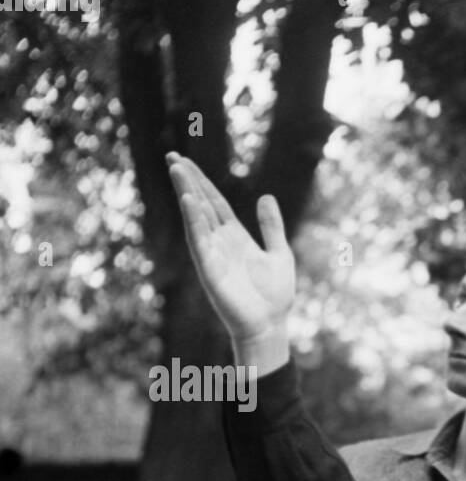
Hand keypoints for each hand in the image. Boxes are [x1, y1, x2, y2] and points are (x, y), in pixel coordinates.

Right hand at [165, 153, 294, 362]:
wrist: (270, 325)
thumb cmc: (274, 295)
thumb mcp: (279, 253)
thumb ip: (271, 226)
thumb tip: (265, 197)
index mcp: (235, 236)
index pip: (214, 202)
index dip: (202, 181)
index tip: (185, 160)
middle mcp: (220, 242)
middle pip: (200, 204)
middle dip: (188, 180)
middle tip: (172, 155)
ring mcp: (213, 254)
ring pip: (196, 217)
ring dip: (187, 193)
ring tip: (177, 169)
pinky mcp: (210, 269)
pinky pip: (199, 241)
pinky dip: (193, 220)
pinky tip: (188, 201)